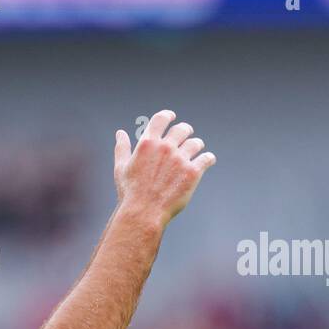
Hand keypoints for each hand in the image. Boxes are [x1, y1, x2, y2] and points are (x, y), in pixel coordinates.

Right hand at [113, 110, 214, 227]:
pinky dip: (208, 159)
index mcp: (147, 143)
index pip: (161, 118)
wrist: (143, 213)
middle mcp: (165, 147)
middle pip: (182, 129)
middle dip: (185, 131)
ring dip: (196, 146)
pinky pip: (207, 158)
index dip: (168, 115)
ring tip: (195, 151)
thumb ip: (121, 148)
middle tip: (186, 136)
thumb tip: (120, 133)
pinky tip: (207, 161)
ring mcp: (180, 159)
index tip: (172, 117)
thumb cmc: (130, 192)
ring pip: (196, 143)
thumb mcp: (121, 168)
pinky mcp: (193, 172)